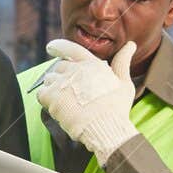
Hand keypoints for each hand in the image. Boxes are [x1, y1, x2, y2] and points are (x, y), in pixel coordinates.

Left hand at [35, 38, 138, 161]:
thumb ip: (122, 62)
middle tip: (69, 90)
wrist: (106, 128)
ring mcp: (62, 82)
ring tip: (65, 100)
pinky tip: (57, 106)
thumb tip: (130, 45)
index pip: (72, 49)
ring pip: (49, 79)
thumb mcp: (124, 83)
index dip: (59, 46)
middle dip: (62, 76)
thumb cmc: (117, 108)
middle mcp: (75, 70)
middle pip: (59, 66)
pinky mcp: (52, 97)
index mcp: (92, 64)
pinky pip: (41, 93)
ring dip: (53, 87)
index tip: (51, 47)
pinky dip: (46, 99)